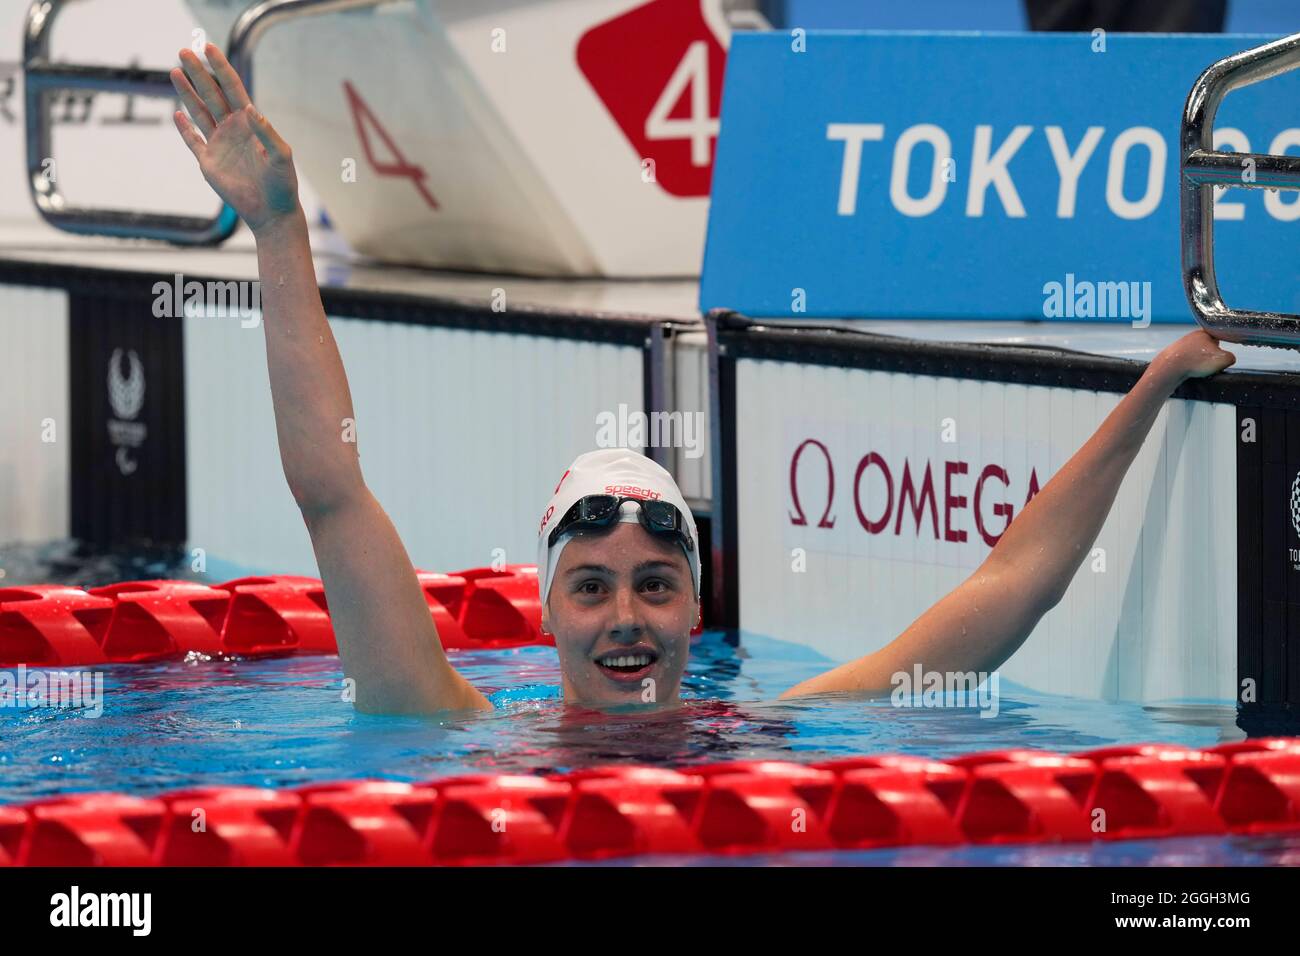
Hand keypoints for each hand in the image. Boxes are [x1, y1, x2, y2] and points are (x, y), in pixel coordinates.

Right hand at [170, 43, 300, 235]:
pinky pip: (193, 141)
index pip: (233, 89)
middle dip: (198, 73)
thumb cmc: (283, 185)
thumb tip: (251, 109)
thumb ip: (267, 132)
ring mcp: (220, 144)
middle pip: (212, 94)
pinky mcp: (209, 162)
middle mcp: (233, 129)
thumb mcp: (281, 156)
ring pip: (199, 112)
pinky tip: (176, 114)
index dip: (221, 68)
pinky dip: (184, 129)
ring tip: (175, 72)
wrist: (272, 212)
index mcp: (251, 123)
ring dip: (187, 93)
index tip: (208, 48)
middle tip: (183, 51)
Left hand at [1152, 328, 1236, 381]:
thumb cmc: (1194, 362)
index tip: (1222, 354)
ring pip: (1197, 355)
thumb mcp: (1223, 359)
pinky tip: (1190, 371)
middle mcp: (1192, 336)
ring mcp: (1181, 345)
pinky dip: (1189, 367)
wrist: (1169, 369)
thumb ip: (1231, 357)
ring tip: (1198, 369)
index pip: (1220, 336)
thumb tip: (1229, 359)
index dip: (1223, 346)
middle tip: (1209, 364)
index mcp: (1204, 332)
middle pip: (1208, 347)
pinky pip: (1187, 362)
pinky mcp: (1173, 355)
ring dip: (1199, 362)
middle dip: (1211, 356)